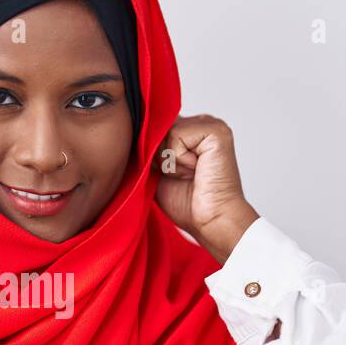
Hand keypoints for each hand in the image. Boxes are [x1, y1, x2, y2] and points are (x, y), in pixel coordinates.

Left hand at [152, 114, 259, 263]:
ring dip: (169, 159)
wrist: (210, 220)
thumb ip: (148, 148)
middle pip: (158, 126)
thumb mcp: (157, 170)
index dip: (152, 151)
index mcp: (189, 131)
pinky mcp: (215, 130)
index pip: (156, 125)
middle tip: (182, 176)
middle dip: (159, 156)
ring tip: (189, 174)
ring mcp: (210, 124)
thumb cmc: (188, 203)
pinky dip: (178, 159)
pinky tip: (195, 171)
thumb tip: (130, 134)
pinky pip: (176, 134)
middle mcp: (200, 124)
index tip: (168, 173)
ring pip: (165, 130)